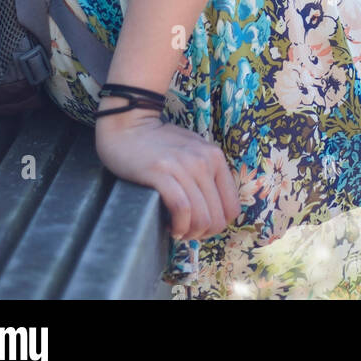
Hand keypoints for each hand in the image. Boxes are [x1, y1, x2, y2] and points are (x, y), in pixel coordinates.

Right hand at [94, 107, 241, 241]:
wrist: (128, 126)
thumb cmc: (159, 143)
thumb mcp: (193, 151)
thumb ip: (207, 172)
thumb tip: (216, 208)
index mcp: (215, 157)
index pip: (232, 207)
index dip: (218, 225)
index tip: (201, 227)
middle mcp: (204, 161)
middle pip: (217, 218)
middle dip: (203, 234)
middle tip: (187, 233)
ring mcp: (183, 166)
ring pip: (201, 217)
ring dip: (189, 233)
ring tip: (177, 230)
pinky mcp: (161, 173)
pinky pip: (181, 208)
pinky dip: (179, 226)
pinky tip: (170, 227)